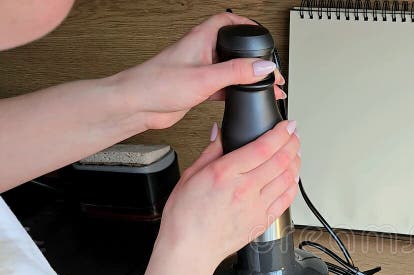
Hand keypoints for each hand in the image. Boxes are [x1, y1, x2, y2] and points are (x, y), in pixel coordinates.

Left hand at [112, 12, 286, 130]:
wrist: (136, 105)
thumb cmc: (157, 84)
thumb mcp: (205, 77)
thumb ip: (236, 72)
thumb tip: (262, 66)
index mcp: (201, 39)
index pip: (227, 21)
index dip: (245, 23)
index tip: (261, 32)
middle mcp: (201, 52)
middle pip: (232, 47)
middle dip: (251, 55)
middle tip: (268, 65)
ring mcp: (199, 70)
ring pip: (229, 69)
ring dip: (245, 76)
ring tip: (263, 85)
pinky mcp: (197, 87)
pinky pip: (223, 86)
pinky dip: (235, 91)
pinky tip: (243, 98)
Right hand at [157, 120, 300, 269]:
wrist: (190, 250)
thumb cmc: (185, 217)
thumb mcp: (190, 175)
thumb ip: (211, 151)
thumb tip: (220, 132)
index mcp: (226, 174)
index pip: (263, 147)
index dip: (281, 133)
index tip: (288, 125)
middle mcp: (245, 189)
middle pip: (281, 160)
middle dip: (293, 143)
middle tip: (294, 135)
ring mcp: (256, 207)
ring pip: (287, 179)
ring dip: (296, 162)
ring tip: (295, 153)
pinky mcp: (262, 221)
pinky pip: (285, 200)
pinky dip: (292, 185)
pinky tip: (292, 177)